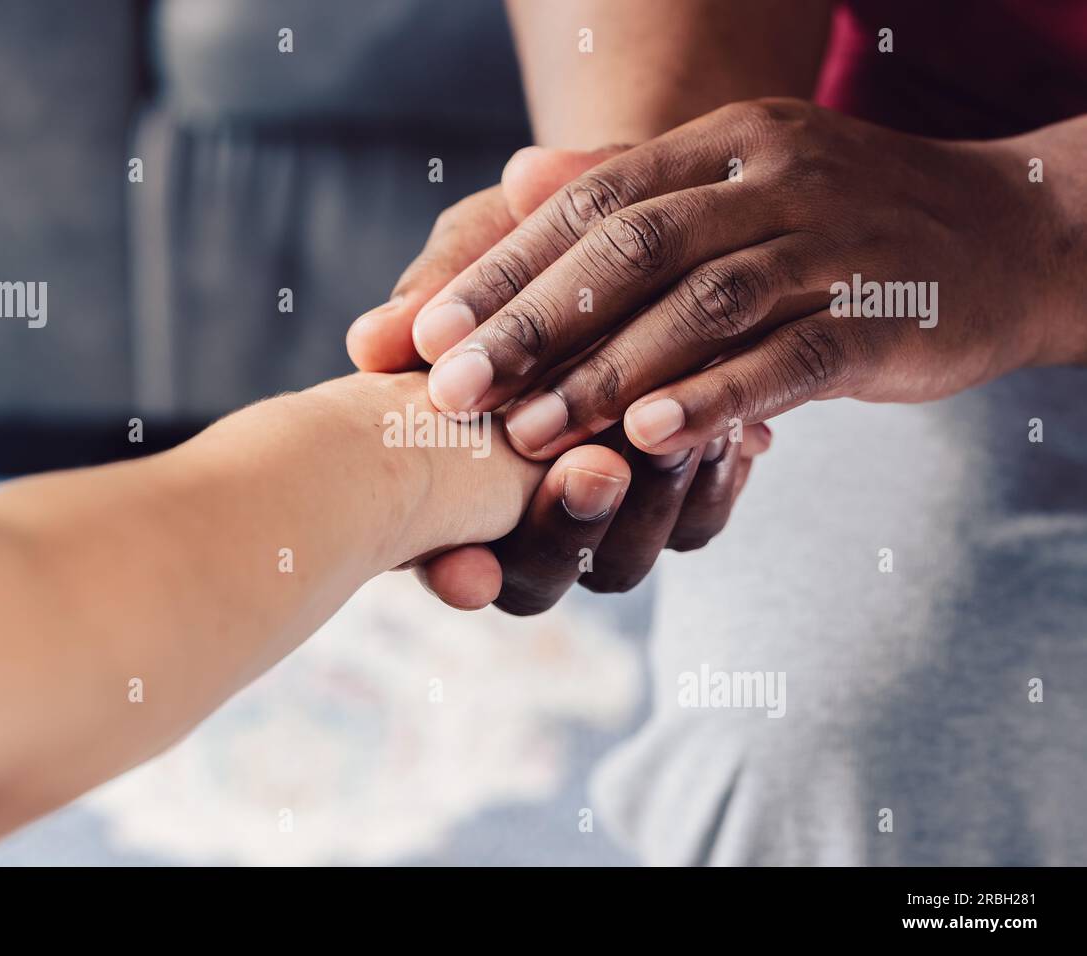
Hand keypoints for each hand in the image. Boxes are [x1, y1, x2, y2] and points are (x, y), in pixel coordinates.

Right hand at [348, 150, 769, 614]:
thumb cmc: (534, 243)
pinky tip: (732, 425)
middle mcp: (521, 519)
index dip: (454, 573)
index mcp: (446, 485)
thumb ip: (443, 291)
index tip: (469, 568)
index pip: (446, 560)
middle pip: (539, 580)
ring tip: (671, 436)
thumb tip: (367, 339)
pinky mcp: (681, 498)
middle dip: (566, 531)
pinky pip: (698, 522)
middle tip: (593, 470)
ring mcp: (605, 519)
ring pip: (624, 562)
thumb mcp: (489, 245)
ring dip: (646, 507)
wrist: (642, 231)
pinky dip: (709, 482)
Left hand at [411, 99, 1083, 459]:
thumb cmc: (841, 219)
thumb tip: (512, 179)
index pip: (590, 201)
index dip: (504, 268)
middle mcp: (772, 180)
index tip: (423, 333)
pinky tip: (651, 437)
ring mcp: (835, 244)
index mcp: (722, 145)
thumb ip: (626, 184)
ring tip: (529, 434)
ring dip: (608, 372)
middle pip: (632, 248)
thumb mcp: (736, 178)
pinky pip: (793, 356)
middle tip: (451, 390)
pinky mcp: (887, 317)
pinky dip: (719, 396)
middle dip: (532, 322)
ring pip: (704, 306)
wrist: (1008, 231)